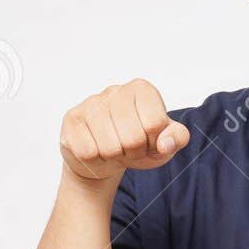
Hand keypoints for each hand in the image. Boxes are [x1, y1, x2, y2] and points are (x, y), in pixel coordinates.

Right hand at [59, 78, 190, 184]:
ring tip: (115, 149)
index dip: (154, 143)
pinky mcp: (72, 119)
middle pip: (133, 138)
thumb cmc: (138, 144)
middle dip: (135, 152)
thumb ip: (176, 138)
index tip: (149, 140)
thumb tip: (165, 144)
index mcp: (142, 89)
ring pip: (109, 147)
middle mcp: (115, 90)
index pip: (155, 124)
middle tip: (130, 148)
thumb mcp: (165, 143)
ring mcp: (91, 103)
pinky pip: (87, 152)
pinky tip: (97, 150)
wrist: (105, 156)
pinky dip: (96, 160)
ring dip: (115, 157)